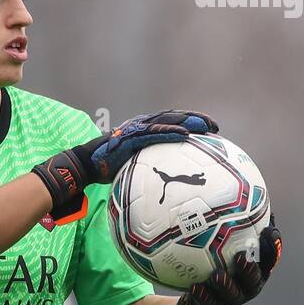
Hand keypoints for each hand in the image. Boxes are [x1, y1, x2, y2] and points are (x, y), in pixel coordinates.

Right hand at [76, 110, 218, 183]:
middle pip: (175, 118)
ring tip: (205, 127)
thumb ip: (149, 168)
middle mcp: (144, 124)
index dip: (192, 123)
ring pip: (169, 121)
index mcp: (146, 129)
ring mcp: (138, 128)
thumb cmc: (109, 167)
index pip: (173, 122)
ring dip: (188, 122)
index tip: (210, 129)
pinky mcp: (132, 135)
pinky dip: (171, 132)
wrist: (88, 163)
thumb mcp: (134, 167)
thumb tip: (163, 187)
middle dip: (197, 119)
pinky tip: (186, 136)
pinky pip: (155, 133)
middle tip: (215, 126)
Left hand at [175, 216, 282, 304]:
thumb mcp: (228, 244)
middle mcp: (247, 285)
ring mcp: (231, 299)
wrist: (202, 297)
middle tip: (241, 257)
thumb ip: (238, 225)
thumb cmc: (219, 262)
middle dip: (250, 270)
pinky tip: (194, 287)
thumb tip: (242, 191)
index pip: (270, 257)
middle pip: (254, 280)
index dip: (273, 246)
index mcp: (256, 269)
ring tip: (216, 275)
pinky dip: (202, 296)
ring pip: (232, 295)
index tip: (269, 231)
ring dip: (225, 285)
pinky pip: (208, 303)